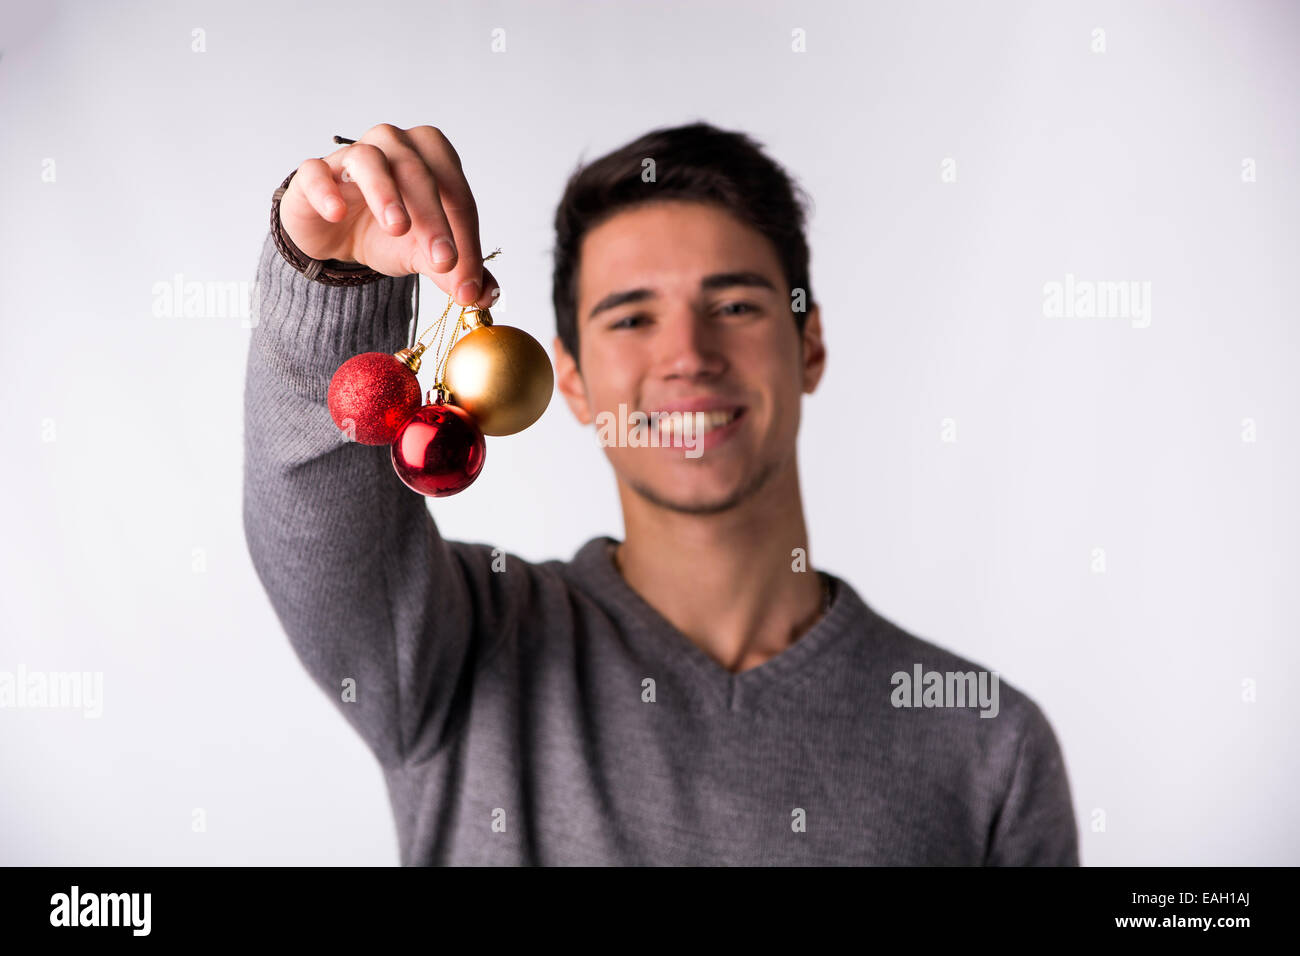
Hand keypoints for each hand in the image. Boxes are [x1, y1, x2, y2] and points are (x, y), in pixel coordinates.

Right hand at [278, 123, 499, 309]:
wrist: (335, 236)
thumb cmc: (386, 233)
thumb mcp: (425, 255)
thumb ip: (455, 271)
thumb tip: (485, 295)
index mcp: (431, 159)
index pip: (456, 195)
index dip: (466, 239)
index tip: (467, 284)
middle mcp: (393, 146)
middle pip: (418, 170)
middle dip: (435, 218)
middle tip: (443, 260)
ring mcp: (350, 157)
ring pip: (370, 160)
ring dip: (386, 192)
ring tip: (398, 227)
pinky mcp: (312, 175)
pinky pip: (316, 173)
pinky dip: (327, 190)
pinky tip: (337, 214)